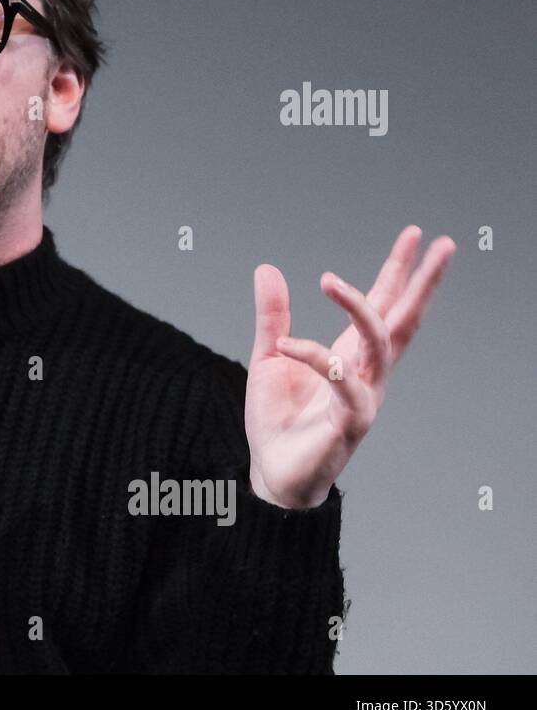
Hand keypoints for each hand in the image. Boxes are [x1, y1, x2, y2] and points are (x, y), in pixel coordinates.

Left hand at [245, 225, 456, 507]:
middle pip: (404, 319)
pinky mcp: (351, 420)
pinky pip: (340, 379)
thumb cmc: (278, 420)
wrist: (271, 473)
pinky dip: (313, 357)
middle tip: (442, 244)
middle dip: (423, 282)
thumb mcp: (269, 356)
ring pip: (381, 343)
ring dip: (360, 308)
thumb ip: (273, 315)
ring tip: (330, 280)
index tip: (416, 235)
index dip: (399, 271)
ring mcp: (364, 395)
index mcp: (350, 354)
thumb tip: (267, 269)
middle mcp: (366, 372)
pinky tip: (286, 344)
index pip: (384, 305)